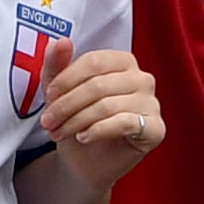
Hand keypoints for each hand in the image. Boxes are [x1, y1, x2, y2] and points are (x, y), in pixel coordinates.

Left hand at [38, 46, 164, 192]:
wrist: (86, 162)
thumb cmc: (77, 121)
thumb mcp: (60, 92)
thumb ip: (57, 65)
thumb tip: (61, 41)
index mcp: (123, 62)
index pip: (94, 61)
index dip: (67, 78)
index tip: (49, 96)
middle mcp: (142, 79)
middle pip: (98, 85)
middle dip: (67, 105)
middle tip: (48, 121)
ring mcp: (152, 104)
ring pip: (107, 106)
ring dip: (76, 121)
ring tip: (59, 132)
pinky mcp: (155, 129)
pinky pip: (125, 123)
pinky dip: (98, 130)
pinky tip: (83, 137)